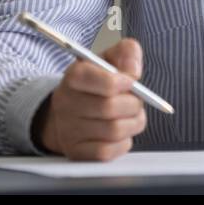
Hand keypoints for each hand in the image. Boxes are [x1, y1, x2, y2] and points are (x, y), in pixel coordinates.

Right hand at [33, 38, 147, 160]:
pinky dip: (123, 142)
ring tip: (131, 116)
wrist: (70, 113)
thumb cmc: (97, 83)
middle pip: (110, 107)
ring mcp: (68, 130)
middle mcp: (66, 103)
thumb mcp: (109, 59)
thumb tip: (134, 70)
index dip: (122, 81)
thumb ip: (126, 53)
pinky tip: (121, 133)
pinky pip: (108, 151)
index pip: (99, 80)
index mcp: (74, 76)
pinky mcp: (76, 151)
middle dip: (133, 104)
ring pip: (113, 130)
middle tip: (137, 101)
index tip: (132, 82)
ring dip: (133, 123)